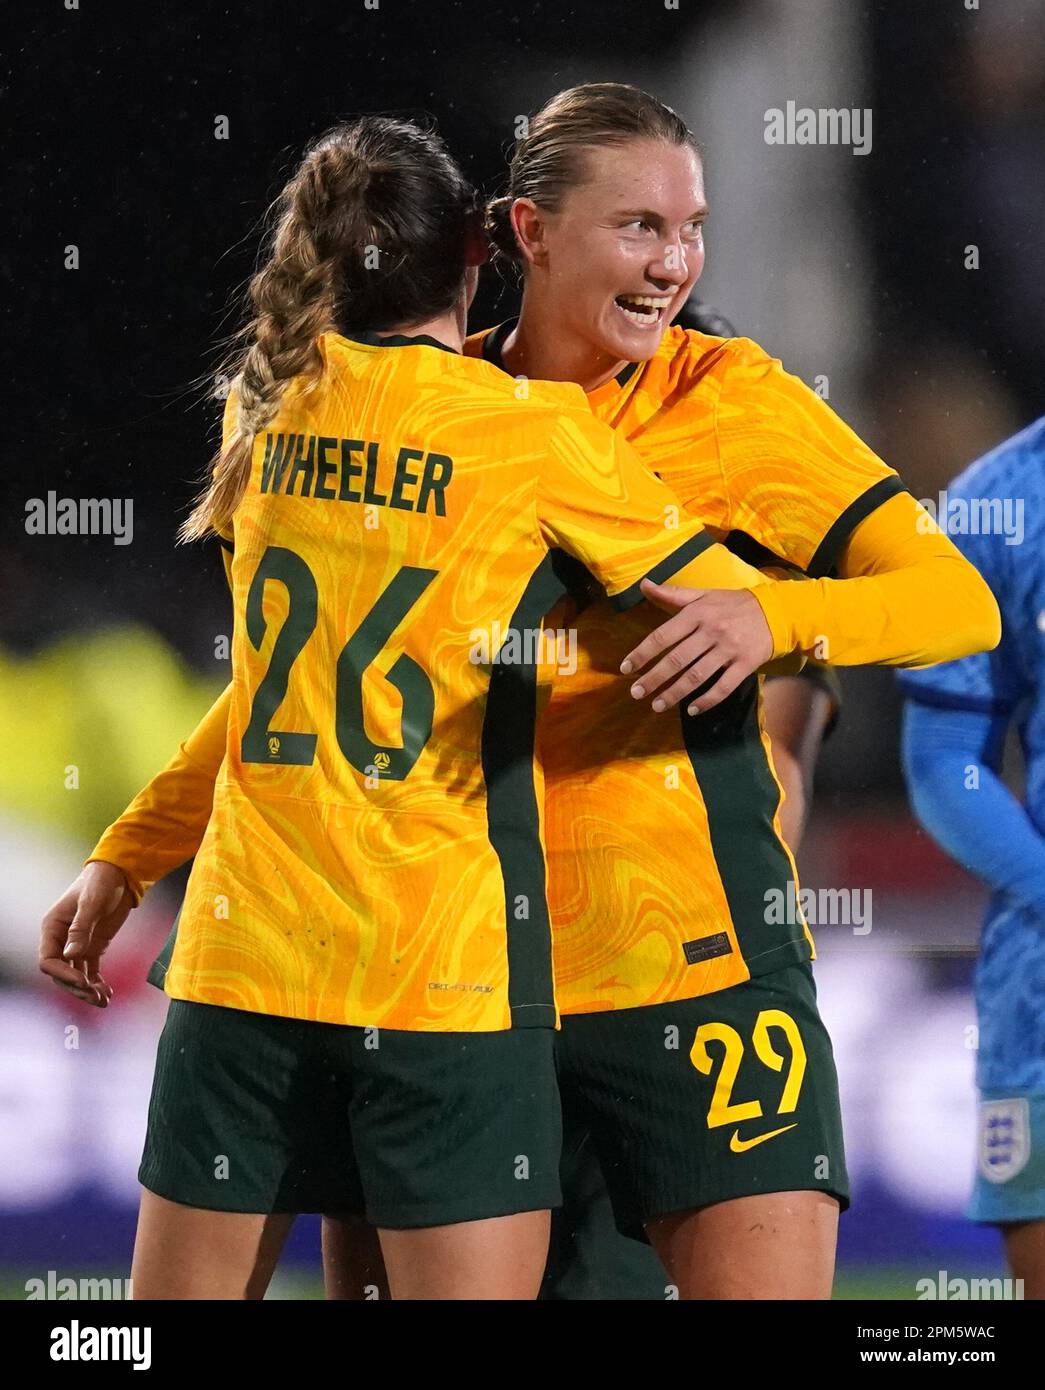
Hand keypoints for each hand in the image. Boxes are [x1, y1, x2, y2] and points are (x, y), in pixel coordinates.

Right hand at [38, 862, 134, 1006]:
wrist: (119, 874)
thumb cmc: (100, 883)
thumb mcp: (91, 903)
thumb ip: (80, 928)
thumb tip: (70, 956)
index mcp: (52, 928)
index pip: (48, 960)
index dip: (63, 974)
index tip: (83, 981)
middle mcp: (61, 940)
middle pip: (62, 973)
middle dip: (77, 988)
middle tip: (95, 997)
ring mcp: (77, 945)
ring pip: (76, 975)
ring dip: (88, 990)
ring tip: (104, 1001)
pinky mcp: (93, 947)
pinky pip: (91, 970)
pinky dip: (98, 982)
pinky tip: (108, 993)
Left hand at [619, 579, 773, 714]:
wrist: (777, 611)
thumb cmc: (732, 604)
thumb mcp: (703, 595)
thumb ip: (673, 595)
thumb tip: (643, 585)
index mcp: (697, 613)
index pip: (663, 636)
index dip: (642, 653)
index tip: (626, 669)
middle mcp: (711, 631)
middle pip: (677, 660)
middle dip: (654, 678)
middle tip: (636, 693)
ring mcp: (729, 649)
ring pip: (696, 676)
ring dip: (674, 693)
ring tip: (657, 705)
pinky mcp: (746, 664)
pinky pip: (723, 687)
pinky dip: (706, 700)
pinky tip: (691, 709)